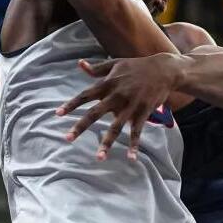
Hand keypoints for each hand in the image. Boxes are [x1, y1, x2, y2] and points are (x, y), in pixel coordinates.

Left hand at [56, 54, 183, 161]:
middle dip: (81, 126)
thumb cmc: (137, 66)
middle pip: (95, 113)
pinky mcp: (143, 112)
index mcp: (108, 83)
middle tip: (67, 139)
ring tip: (99, 157)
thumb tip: (80, 64)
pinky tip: (131, 158)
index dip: (72, 104)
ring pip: (116, 127)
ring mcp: (131, 105)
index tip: (58, 114)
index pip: (85, 95)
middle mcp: (117, 95)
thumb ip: (97, 68)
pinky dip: (134, 145)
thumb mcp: (116, 63)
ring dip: (107, 142)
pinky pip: (137, 131)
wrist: (164, 69)